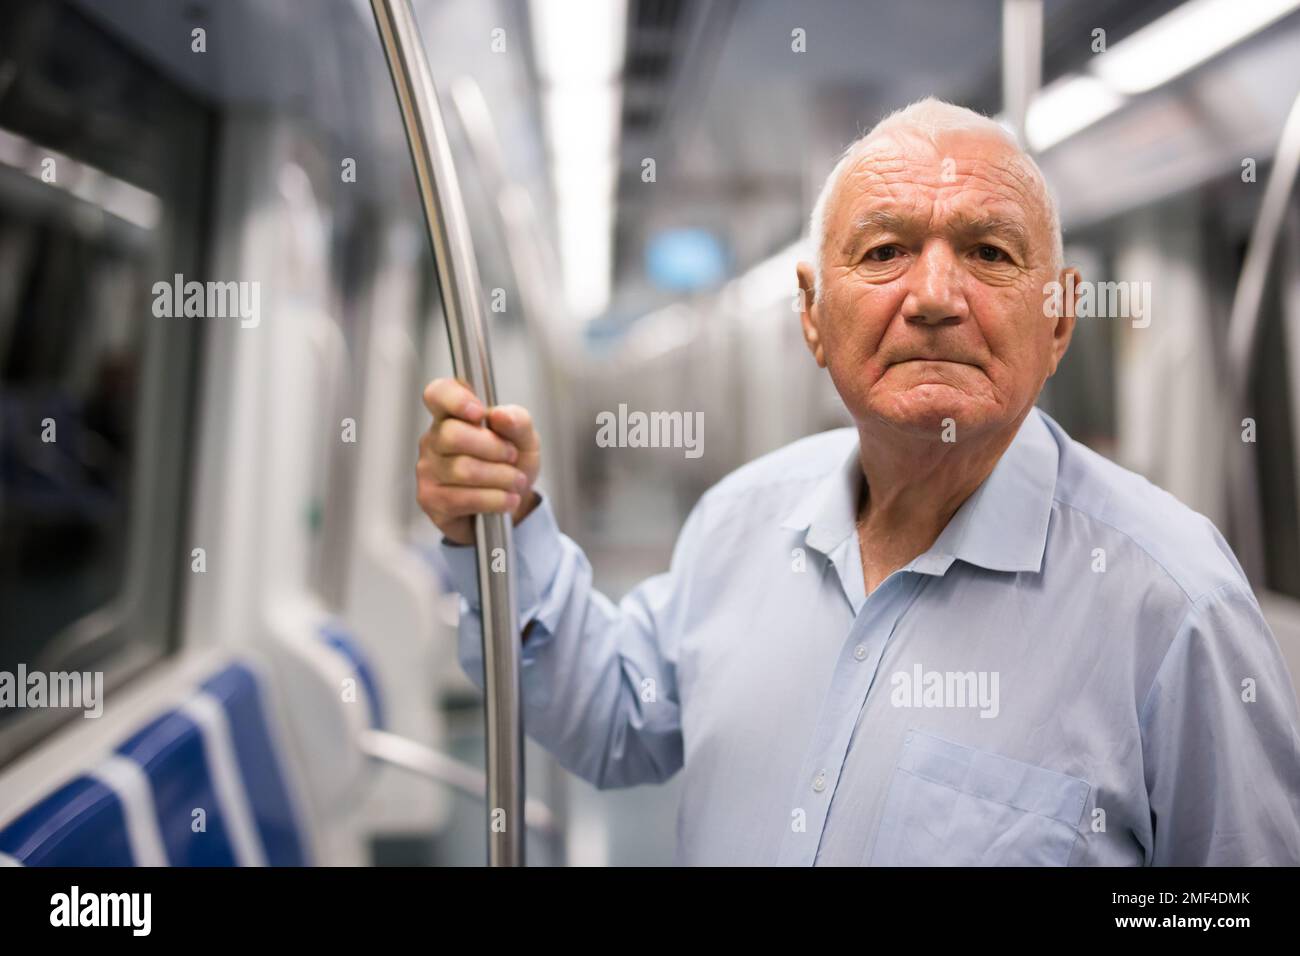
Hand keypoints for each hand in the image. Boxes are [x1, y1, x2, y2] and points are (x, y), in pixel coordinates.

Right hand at [416, 378, 540, 545]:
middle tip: (512, 457)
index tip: (478, 413)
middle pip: (453, 435)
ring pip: (462, 469)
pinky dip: (494, 500)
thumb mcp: (525, 438)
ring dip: (501, 478)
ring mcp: (428, 470)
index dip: (455, 399)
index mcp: (453, 415)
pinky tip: (507, 500)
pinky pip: (463, 498)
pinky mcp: (430, 499)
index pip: (438, 394)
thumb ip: (518, 421)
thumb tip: (500, 415)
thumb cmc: (512, 463)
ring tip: (516, 482)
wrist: (513, 502)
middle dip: (494, 448)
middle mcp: (434, 440)